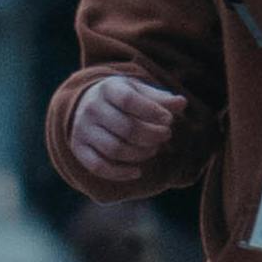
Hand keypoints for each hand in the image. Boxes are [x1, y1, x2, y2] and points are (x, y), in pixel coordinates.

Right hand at [57, 70, 192, 196]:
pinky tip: (137, 171)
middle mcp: (91, 108)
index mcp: (107, 88)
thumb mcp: (139, 91)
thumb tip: (182, 103)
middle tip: (166, 136)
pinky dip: (120, 173)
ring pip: (115, 149)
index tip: (169, 120)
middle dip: (152, 136)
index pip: (129, 100)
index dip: (152, 111)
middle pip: (126, 128)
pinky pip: (99, 166)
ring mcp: (82, 129)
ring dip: (140, 154)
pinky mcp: (79, 148)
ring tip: (153, 149)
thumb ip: (160, 99)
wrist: (86, 103)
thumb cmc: (121, 98)